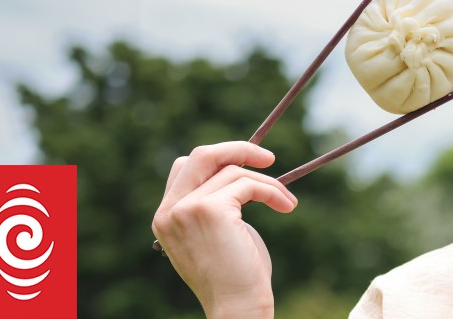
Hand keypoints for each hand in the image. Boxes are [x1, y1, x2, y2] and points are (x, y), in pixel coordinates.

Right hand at [152, 142, 297, 317]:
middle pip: (201, 155)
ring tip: (287, 201)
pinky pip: (248, 184)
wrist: (237, 306)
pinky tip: (287, 206)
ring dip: (268, 183)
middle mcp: (169, 211)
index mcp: (165, 217)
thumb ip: (215, 202)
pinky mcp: (210, 210)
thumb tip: (238, 168)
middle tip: (269, 158)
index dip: (219, 159)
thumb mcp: (218, 232)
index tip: (248, 165)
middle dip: (238, 149)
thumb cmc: (235, 275)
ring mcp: (186, 209)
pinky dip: (272, 191)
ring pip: (233, 171)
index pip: (185, 167)